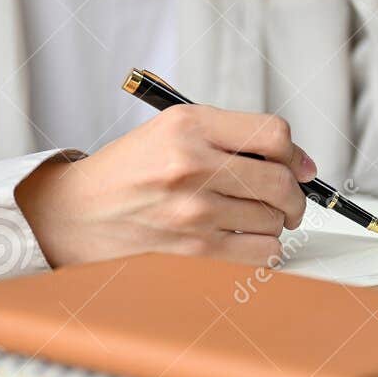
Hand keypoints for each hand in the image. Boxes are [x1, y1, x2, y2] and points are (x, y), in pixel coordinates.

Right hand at [15, 105, 316, 269]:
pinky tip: (243, 239)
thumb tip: (301, 164)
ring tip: (248, 217)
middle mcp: (191, 163)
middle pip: (281, 180)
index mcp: (188, 125)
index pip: (273, 134)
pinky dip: (262, 248)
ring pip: (273, 218)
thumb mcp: (171, 130)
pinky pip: (260, 251)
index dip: (294, 153)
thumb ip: (232, 136)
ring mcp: (193, 208)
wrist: (76, 212)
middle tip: (285, 200)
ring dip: (272, 222)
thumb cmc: (127, 171)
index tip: (296, 166)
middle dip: (294, 195)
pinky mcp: (193, 247)